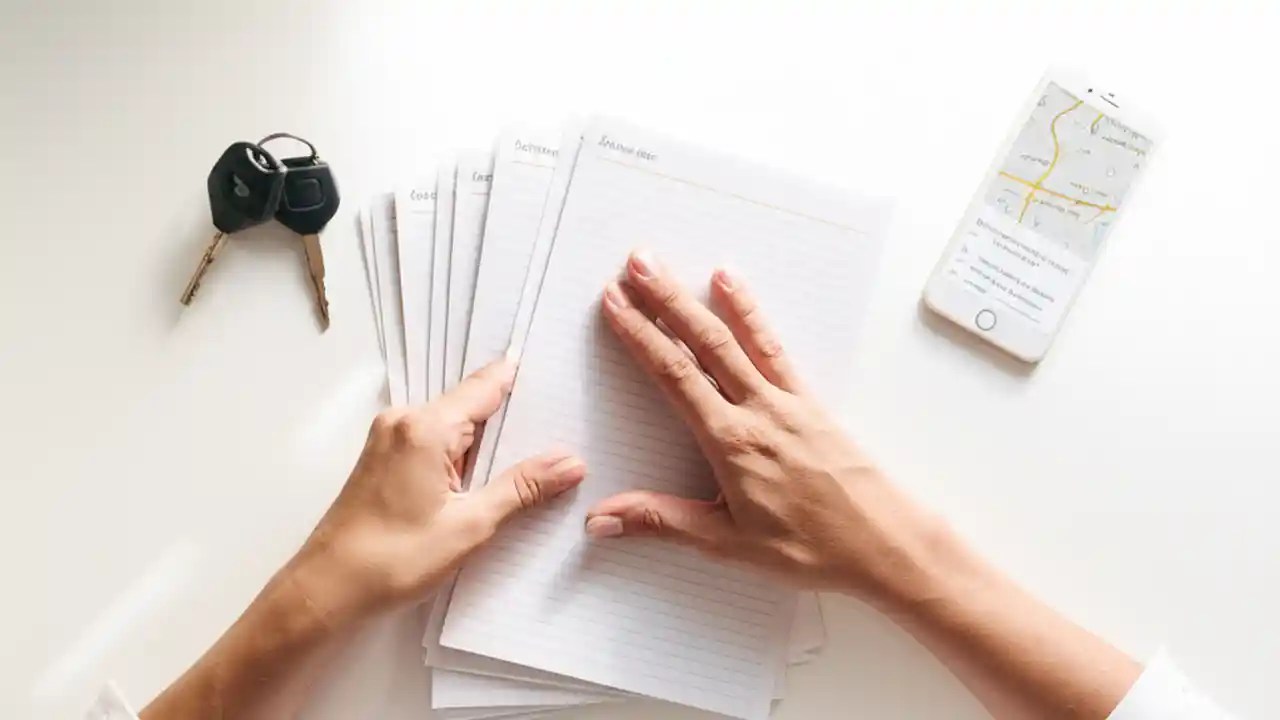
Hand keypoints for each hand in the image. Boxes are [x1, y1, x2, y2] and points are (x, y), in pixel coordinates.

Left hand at [294, 360, 586, 622]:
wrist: (325, 591)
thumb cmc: (391, 560)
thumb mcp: (470, 525)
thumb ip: (522, 488)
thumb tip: (570, 462)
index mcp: (425, 426)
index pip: (487, 385)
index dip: (525, 382)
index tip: (562, 378)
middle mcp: (404, 420)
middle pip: (473, 404)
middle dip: (514, 419)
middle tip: (564, 429)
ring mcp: (390, 439)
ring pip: (456, 426)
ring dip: (490, 443)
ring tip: (537, 458)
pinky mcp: (385, 460)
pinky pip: (436, 444)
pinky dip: (465, 457)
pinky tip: (491, 479)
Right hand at [587, 251, 944, 603]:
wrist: (884, 541)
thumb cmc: (811, 548)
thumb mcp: (728, 542)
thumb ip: (661, 522)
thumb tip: (599, 519)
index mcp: (731, 442)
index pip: (674, 377)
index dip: (641, 336)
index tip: (615, 303)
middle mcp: (758, 410)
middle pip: (702, 343)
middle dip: (664, 300)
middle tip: (634, 263)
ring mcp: (787, 399)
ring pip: (734, 336)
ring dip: (698, 297)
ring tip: (670, 265)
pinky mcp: (810, 399)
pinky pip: (773, 346)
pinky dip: (748, 311)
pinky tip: (732, 284)